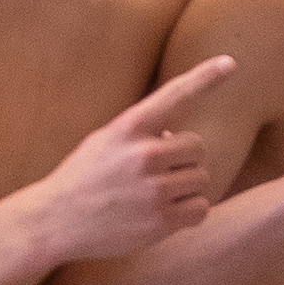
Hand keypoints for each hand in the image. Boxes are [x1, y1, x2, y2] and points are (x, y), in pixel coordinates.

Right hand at [27, 58, 231, 261]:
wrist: (54, 222)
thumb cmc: (83, 178)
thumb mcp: (105, 141)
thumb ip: (141, 134)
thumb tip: (177, 138)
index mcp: (128, 127)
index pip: (175, 95)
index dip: (205, 77)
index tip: (230, 63)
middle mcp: (144, 154)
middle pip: (198, 146)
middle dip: (184, 160)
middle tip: (156, 174)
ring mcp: (154, 189)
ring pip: (202, 179)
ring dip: (185, 188)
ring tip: (152, 196)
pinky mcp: (161, 220)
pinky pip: (201, 208)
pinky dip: (189, 213)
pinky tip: (163, 214)